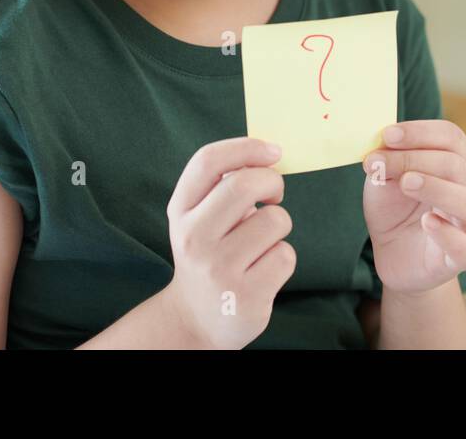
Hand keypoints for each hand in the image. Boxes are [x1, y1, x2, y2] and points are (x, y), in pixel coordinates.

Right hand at [164, 137, 294, 348]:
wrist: (196, 319)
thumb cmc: (209, 254)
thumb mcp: (200, 218)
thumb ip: (222, 186)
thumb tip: (268, 154)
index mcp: (180, 211)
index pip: (208, 161)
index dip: (246, 147)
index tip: (274, 151)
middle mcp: (194, 238)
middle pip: (245, 184)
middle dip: (272, 182)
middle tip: (274, 195)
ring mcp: (218, 269)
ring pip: (274, 220)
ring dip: (278, 226)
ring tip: (260, 243)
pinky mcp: (246, 296)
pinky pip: (285, 255)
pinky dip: (281, 258)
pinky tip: (262, 270)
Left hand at [361, 120, 465, 295]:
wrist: (392, 253)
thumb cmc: (395, 208)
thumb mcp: (384, 178)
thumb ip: (386, 161)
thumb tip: (382, 143)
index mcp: (457, 161)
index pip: (450, 137)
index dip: (420, 132)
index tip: (387, 135)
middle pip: (457, 165)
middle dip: (416, 159)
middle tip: (381, 162)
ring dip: (438, 189)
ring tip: (406, 183)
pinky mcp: (461, 257)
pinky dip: (449, 235)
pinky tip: (427, 222)